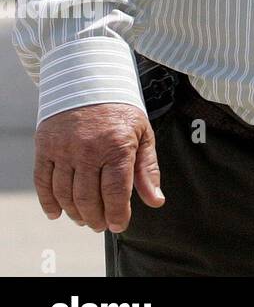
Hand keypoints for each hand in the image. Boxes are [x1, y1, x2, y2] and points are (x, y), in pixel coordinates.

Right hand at [34, 103, 164, 232]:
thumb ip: (148, 169)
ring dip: (74, 213)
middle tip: (101, 225)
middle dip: (96, 218)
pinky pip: (43, 182)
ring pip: (65, 194)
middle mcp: (89, 149)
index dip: (117, 214)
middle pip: (88, 198)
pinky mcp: (45, 147)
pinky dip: (48, 202)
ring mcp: (64, 149)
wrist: (90, 81)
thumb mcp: (143, 134)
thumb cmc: (121, 111)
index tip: (119, 225)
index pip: (115, 192)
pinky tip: (57, 213)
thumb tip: (156, 201)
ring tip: (84, 219)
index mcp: (117, 146)